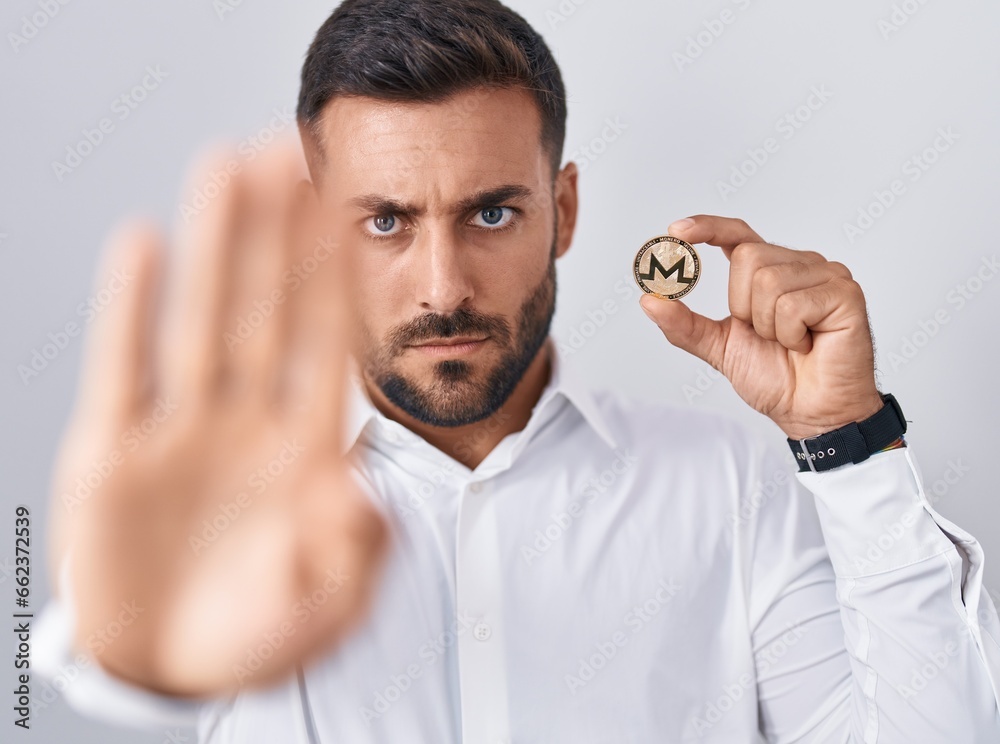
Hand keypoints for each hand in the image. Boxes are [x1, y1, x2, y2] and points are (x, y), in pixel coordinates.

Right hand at [46, 140, 387, 695]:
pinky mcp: (114, 453)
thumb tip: (368, 493)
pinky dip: (130, 309)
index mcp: (306, 451)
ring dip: (213, 246)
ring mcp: (181, 432)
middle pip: (268, 310)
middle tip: (288, 152)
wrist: (173, 670)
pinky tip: (143, 245)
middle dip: (279, 235)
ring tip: (224, 169)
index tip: (348, 212)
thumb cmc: (259, 636)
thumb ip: (356, 549)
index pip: (328, 344)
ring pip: (202, 319)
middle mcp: (247, 425)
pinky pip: (125, 367)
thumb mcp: (328, 604)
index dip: (337, 277)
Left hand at [639, 215, 882, 439]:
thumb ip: (684, 324)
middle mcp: (799, 265)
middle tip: (766, 335)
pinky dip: (790, 334)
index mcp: (770, 271)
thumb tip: (649, 299)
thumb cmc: (776, 378)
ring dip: (768, 324)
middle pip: (747, 257)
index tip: (675, 231)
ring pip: (768, 280)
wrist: (810, 413)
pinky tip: (807, 344)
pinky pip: (793, 303)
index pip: (737, 235)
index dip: (708, 227)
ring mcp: (826, 275)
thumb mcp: (718, 347)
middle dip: (743, 306)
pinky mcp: (845, 294)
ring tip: (790, 342)